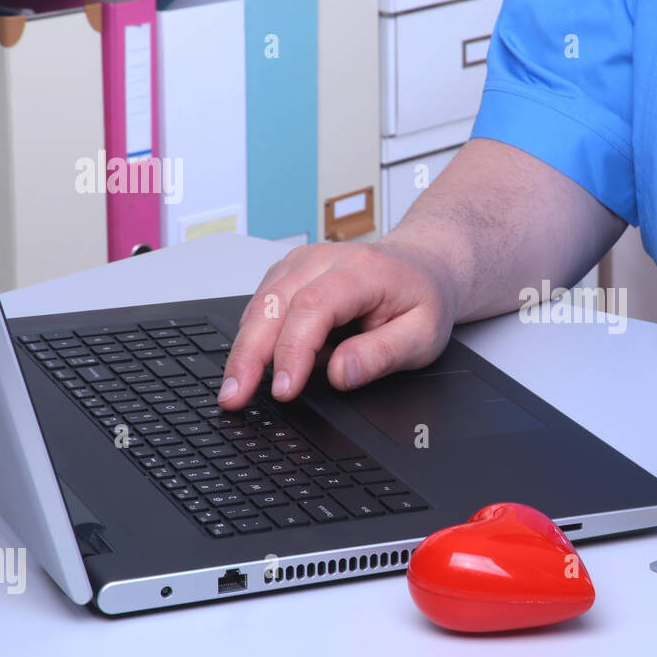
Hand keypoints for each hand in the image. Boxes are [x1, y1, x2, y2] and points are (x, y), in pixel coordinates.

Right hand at [218, 240, 457, 409]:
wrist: (421, 267)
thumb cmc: (421, 300)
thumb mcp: (422, 335)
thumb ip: (382, 355)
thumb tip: (341, 375)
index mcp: (362, 270)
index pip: (314, 307)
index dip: (293, 350)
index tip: (284, 389)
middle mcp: (324, 259)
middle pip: (273, 303)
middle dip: (249, 354)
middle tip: (234, 397)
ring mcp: (300, 264)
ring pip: (259, 305)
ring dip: (243, 349)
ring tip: (234, 390)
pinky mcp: (287, 275)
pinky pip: (261, 306)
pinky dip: (253, 338)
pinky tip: (253, 366)